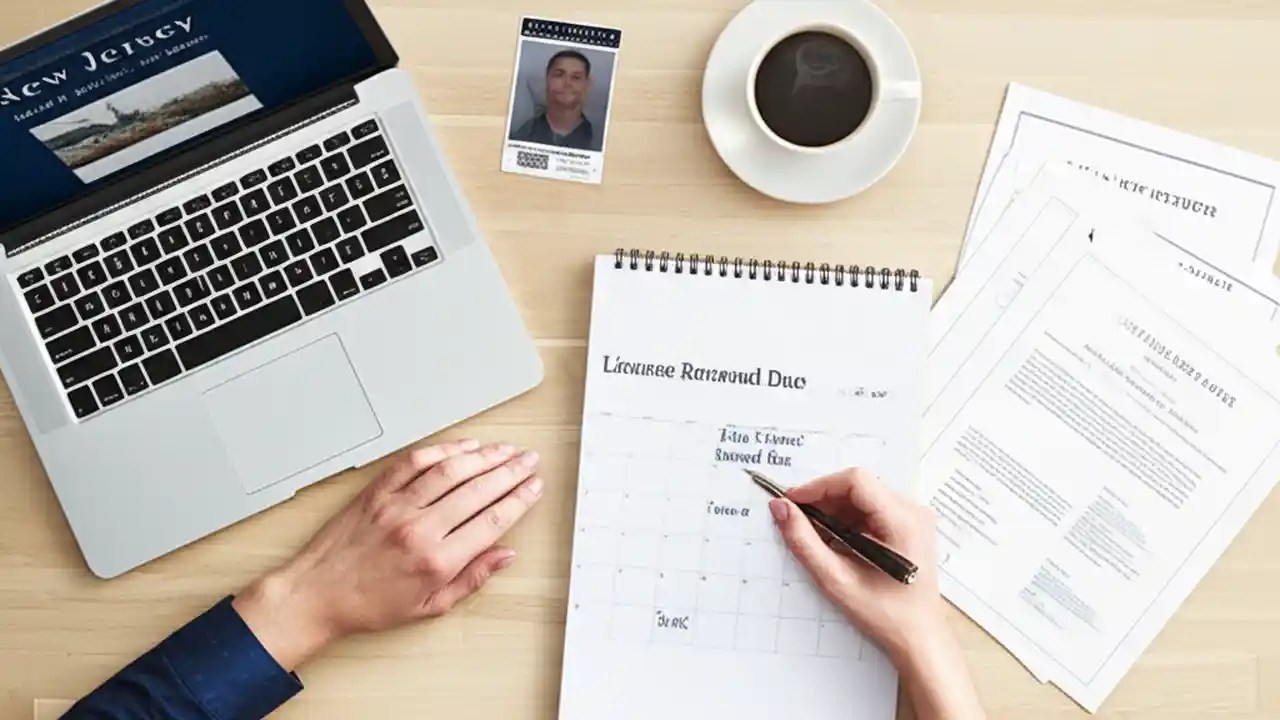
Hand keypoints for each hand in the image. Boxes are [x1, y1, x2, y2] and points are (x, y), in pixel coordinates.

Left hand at [231, 439, 543, 670]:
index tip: (534, 487)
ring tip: (503, 450)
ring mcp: (397, 506)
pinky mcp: (377, 492)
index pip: (493, 520)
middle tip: (528, 461)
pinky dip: (443, 449)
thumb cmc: (369, 604)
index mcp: (437, 561)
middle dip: (510, 471)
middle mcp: (420, 528)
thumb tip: (504, 555)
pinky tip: (462, 446)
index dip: (520, 499)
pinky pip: (415, 461)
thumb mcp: (429, 607)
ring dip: (483, 456)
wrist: (317, 594)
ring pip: (451, 470)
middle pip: (478, 490)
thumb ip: (472, 579)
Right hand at [770, 469, 983, 719]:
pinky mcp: (909, 525)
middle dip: (824, 500)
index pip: (855, 481)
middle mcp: (913, 511)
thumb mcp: (837, 580)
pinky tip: (836, 542)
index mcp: (902, 521)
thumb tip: (780, 508)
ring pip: (862, 496)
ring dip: (834, 511)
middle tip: (798, 521)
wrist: (919, 637)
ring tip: (817, 538)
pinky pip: (871, 508)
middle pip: (858, 486)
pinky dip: (848, 520)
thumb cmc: (885, 614)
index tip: (791, 502)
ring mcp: (914, 517)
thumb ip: (804, 541)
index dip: (818, 486)